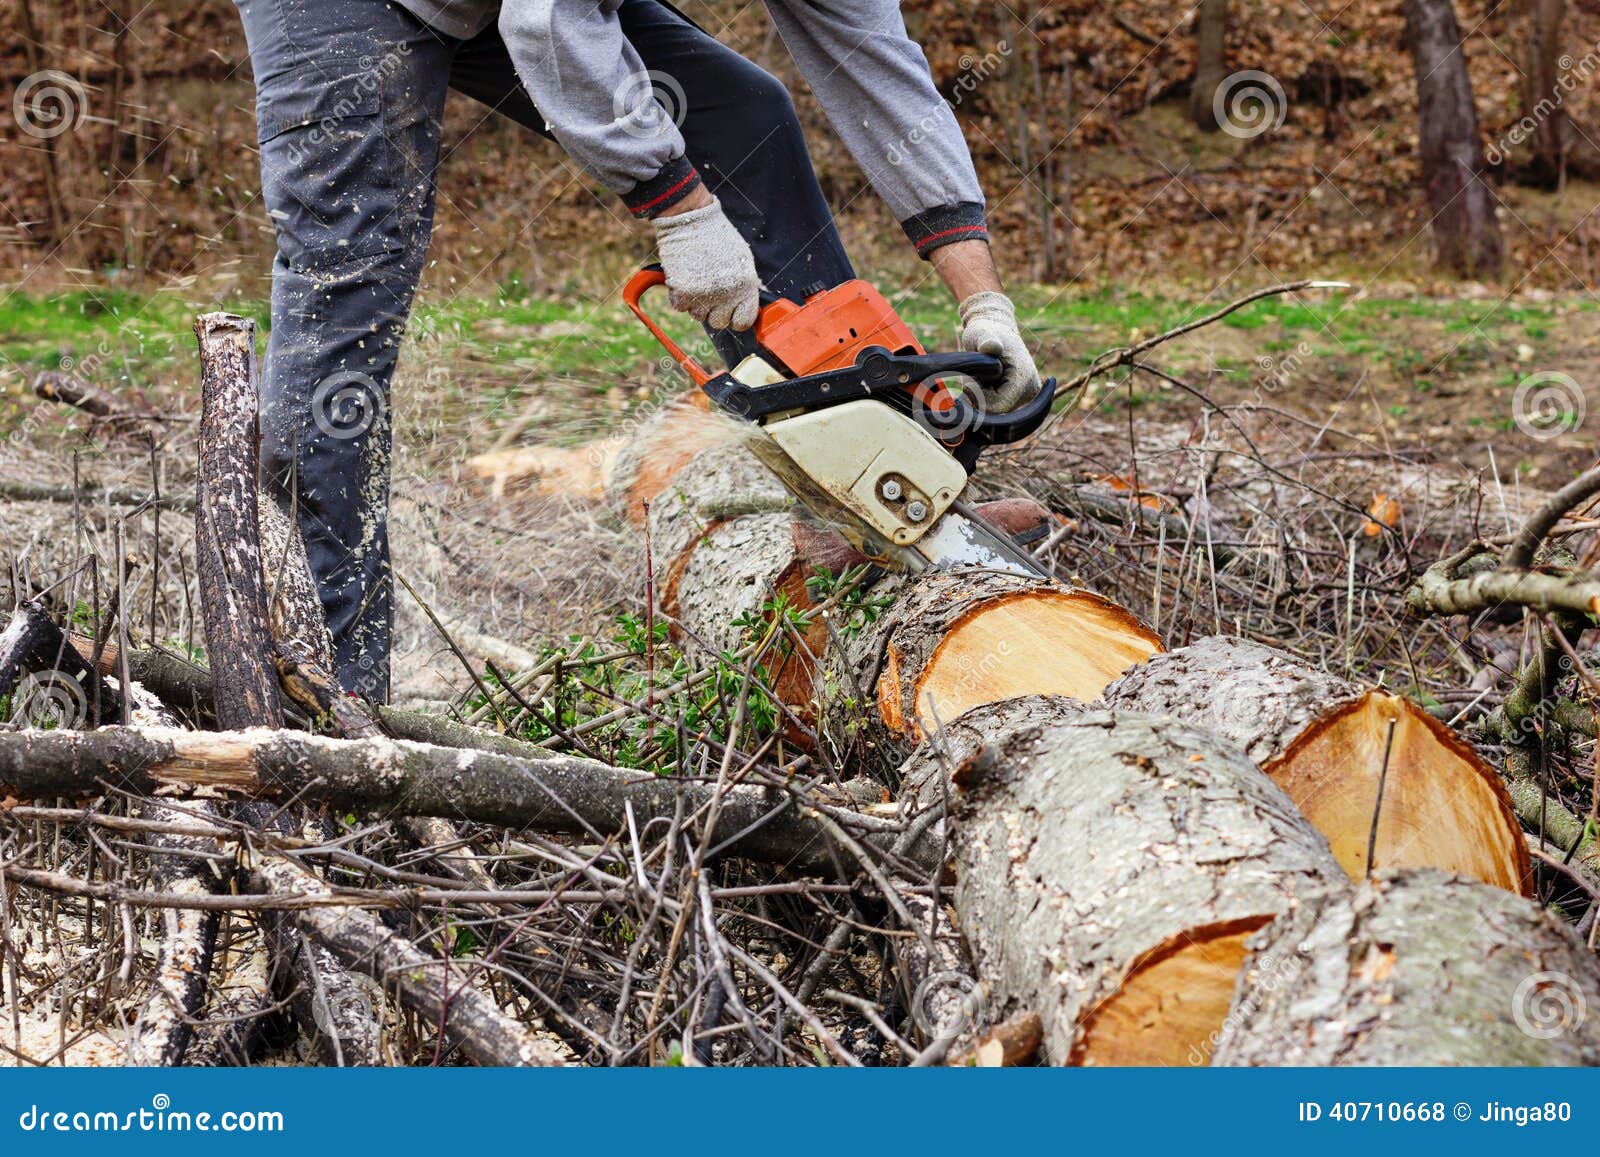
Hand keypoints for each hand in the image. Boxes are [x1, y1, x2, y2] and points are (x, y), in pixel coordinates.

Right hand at [651, 195, 760, 330]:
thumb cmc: (716, 236)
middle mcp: (727, 294)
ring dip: (694, 302)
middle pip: (719, 323)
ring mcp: (704, 295)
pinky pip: (679, 307)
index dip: (735, 318)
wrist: (690, 218)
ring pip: (697, 316)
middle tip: (708, 290)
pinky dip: (678, 295)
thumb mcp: (742, 259)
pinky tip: (683, 275)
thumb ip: (744, 286)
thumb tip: (744, 308)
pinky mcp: (683, 292)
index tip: (730, 312)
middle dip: (713, 310)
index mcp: (746, 285)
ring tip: (696, 277)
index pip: (744, 321)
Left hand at [958, 291, 1040, 411]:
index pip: (998, 408)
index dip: (979, 399)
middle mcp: (1030, 393)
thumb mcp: (981, 333)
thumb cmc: (985, 331)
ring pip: (993, 413)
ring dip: (981, 398)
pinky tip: (984, 383)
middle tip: (974, 377)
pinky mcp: (1017, 400)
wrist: (995, 329)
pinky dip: (984, 399)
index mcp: (1024, 379)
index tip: (968, 382)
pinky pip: (994, 410)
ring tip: (981, 378)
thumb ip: (986, 341)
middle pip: (996, 413)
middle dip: (980, 399)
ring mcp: (1026, 398)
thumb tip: (992, 347)